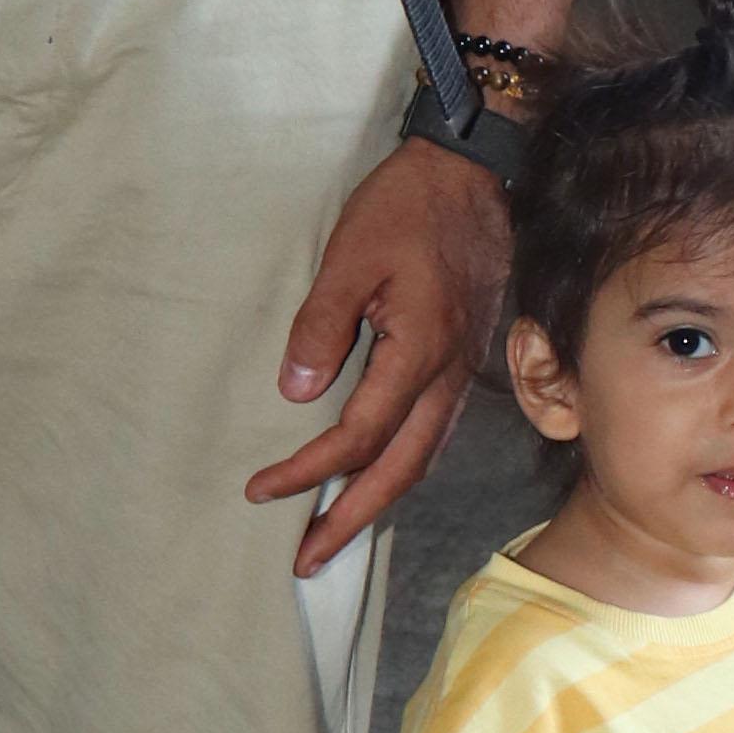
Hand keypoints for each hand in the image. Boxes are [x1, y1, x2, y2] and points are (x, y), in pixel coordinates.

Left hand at [249, 139, 509, 573]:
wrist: (473, 173)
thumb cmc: (408, 207)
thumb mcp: (350, 256)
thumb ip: (322, 326)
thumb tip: (297, 393)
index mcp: (419, 352)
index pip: (357, 437)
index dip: (308, 471)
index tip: (260, 489)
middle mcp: (447, 375)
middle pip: (401, 471)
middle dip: (351, 520)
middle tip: (306, 560)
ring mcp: (461, 371)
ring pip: (422, 458)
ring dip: (378, 502)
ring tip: (337, 532)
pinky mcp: (462, 360)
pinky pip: (432, 433)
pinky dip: (401, 468)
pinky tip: (378, 476)